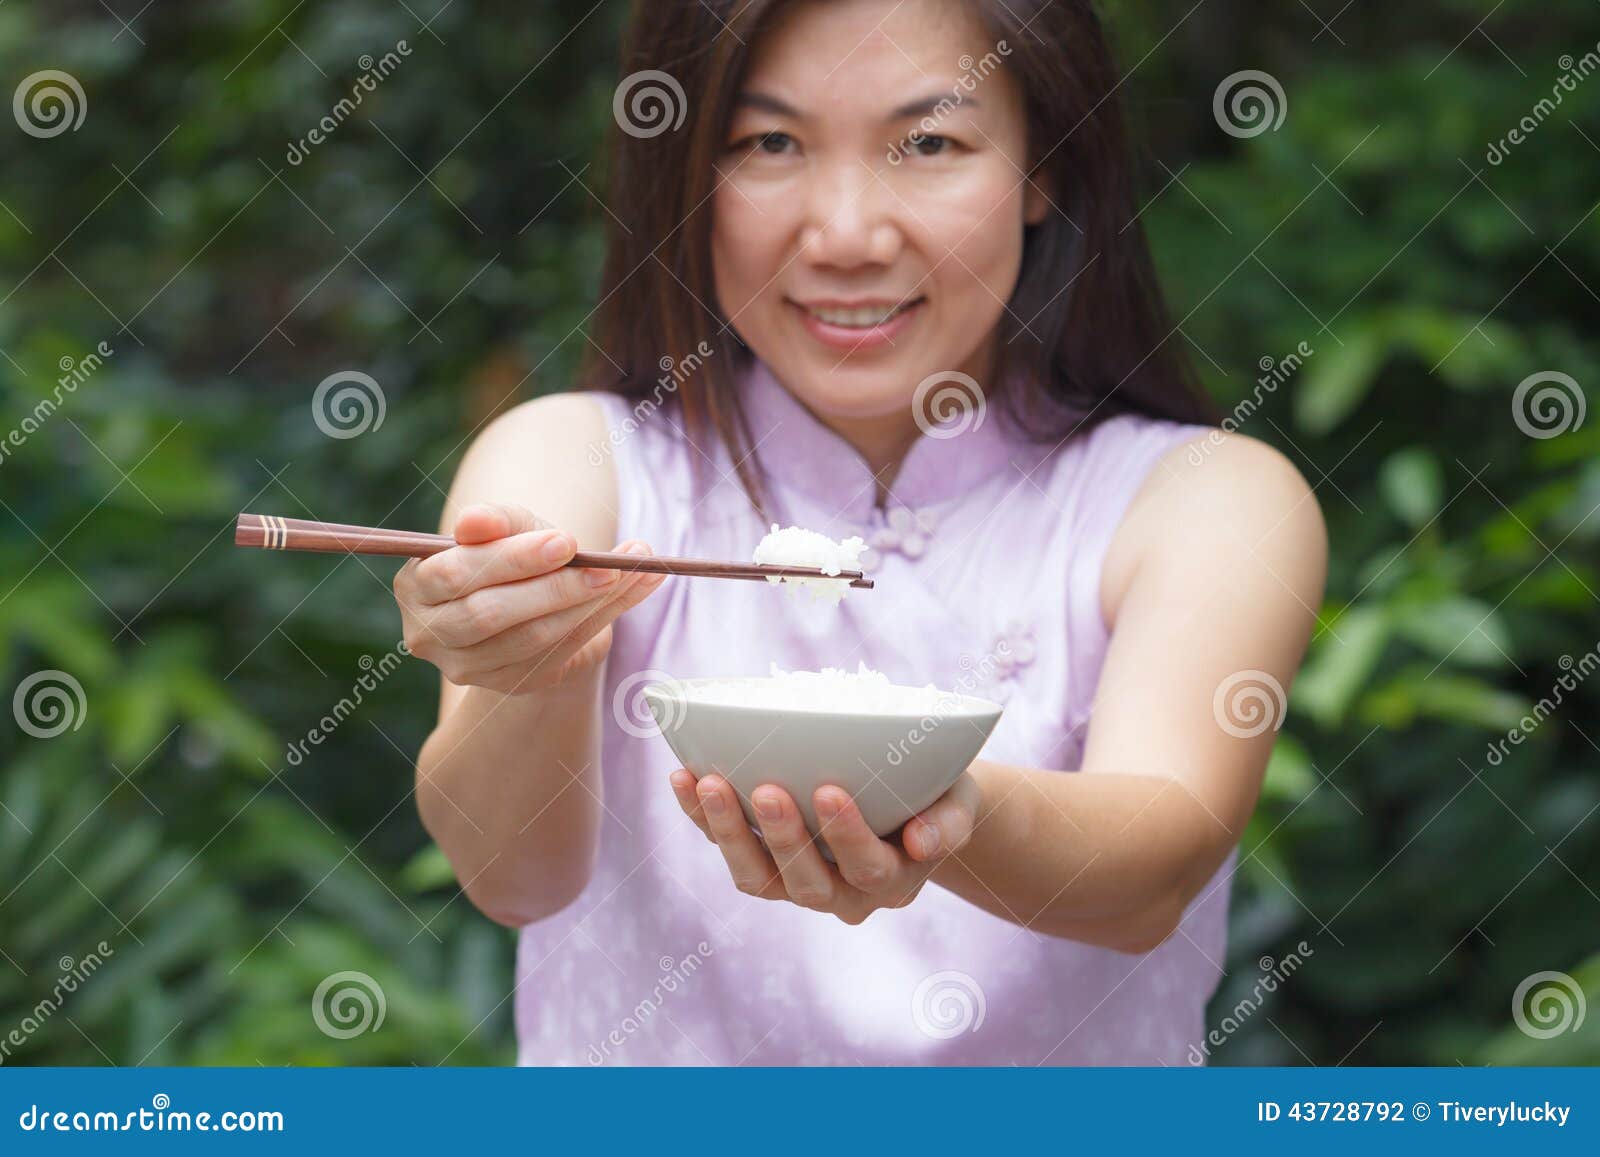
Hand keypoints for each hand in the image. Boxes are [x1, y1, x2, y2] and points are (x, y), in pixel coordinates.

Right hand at [394, 503, 665, 695]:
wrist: (529, 596)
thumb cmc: (509, 551)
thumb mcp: (506, 525)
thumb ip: (495, 520)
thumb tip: (475, 520)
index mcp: (416, 586)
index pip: (456, 574)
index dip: (512, 559)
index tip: (567, 541)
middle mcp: (430, 634)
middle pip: (490, 615)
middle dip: (555, 588)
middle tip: (608, 567)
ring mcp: (468, 667)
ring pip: (531, 639)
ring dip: (589, 605)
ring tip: (632, 572)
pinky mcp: (509, 683)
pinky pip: (559, 654)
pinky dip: (603, 619)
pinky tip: (637, 587)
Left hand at [669, 770, 981, 924]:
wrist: (913, 804)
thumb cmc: (937, 794)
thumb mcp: (960, 801)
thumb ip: (951, 821)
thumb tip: (923, 840)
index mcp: (895, 879)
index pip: (869, 867)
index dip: (847, 835)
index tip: (829, 790)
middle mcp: (845, 895)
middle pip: (806, 883)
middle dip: (783, 836)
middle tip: (765, 787)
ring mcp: (800, 885)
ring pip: (758, 878)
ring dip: (728, 833)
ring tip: (707, 782)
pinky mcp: (766, 864)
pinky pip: (729, 849)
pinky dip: (702, 818)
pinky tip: (683, 776)